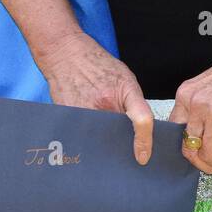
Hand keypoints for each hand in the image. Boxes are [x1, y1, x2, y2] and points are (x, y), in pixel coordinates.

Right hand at [33, 28, 154, 166]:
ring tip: (99, 133)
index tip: (143, 157)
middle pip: (117, 136)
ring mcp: (84, 113)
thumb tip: (141, 129)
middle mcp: (104, 104)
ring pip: (98, 140)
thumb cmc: (97, 64)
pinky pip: (81, 136)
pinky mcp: (68, 118)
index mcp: (123, 91)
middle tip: (121, 146)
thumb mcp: (124, 77)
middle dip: (121, 144)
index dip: (145, 141)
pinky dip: (86, 137)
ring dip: (102, 142)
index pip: (142, 120)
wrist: (67, 54)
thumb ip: (133, 102)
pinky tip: (87, 130)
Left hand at [167, 25, 211, 174]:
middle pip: (189, 147)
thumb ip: (197, 105)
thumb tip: (196, 133)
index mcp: (185, 94)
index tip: (197, 152)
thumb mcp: (206, 84)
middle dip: (200, 161)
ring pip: (207, 153)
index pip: (174, 132)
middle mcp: (195, 104)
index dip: (186, 147)